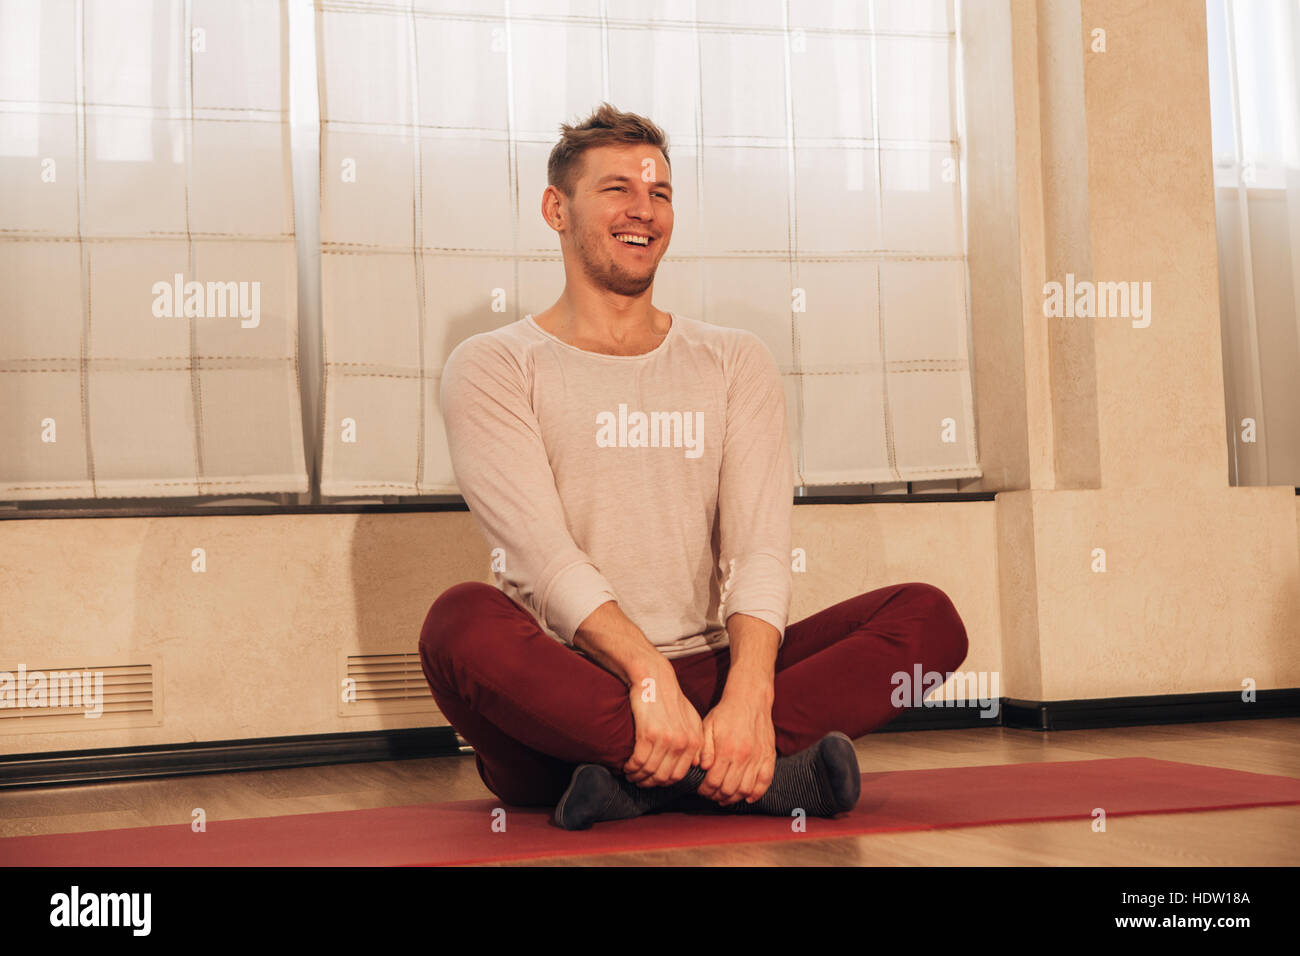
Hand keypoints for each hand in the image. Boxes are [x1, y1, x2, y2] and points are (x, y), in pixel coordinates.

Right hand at [623, 665, 704, 787]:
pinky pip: (638, 761)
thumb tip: (697, 764)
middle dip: (649, 782)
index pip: (679, 775)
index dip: (663, 782)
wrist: (655, 678)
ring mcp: (666, 739)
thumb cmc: (671, 698)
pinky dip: (631, 767)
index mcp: (694, 741)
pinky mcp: (649, 734)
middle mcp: (683, 743)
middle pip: (663, 777)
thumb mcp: (692, 719)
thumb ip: (697, 742)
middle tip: (638, 780)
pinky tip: (626, 766)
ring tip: (630, 774)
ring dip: (637, 776)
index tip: (652, 780)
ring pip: (650, 771)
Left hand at [698, 688, 775, 804]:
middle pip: (729, 789)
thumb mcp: (708, 726)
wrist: (749, 699)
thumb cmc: (725, 713)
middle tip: (711, 795)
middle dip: (717, 796)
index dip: (705, 790)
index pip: (714, 781)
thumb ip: (705, 749)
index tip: (701, 790)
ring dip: (734, 798)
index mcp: (726, 750)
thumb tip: (703, 768)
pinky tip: (747, 797)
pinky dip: (757, 793)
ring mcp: (758, 758)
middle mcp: (743, 757)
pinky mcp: (769, 757)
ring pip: (746, 789)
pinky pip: (765, 782)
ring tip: (725, 797)